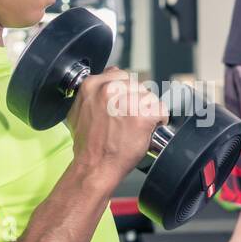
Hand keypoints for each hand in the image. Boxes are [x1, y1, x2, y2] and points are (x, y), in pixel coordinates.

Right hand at [65, 68, 167, 182]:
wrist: (94, 166)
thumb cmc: (88, 144)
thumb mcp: (79, 111)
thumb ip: (93, 92)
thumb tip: (107, 77)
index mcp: (92, 84)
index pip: (120, 75)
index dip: (125, 92)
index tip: (124, 104)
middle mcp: (109, 89)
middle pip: (136, 85)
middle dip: (136, 101)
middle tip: (129, 119)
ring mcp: (127, 101)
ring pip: (149, 96)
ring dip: (147, 111)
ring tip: (136, 126)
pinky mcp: (142, 115)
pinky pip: (160, 110)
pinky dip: (159, 120)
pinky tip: (147, 130)